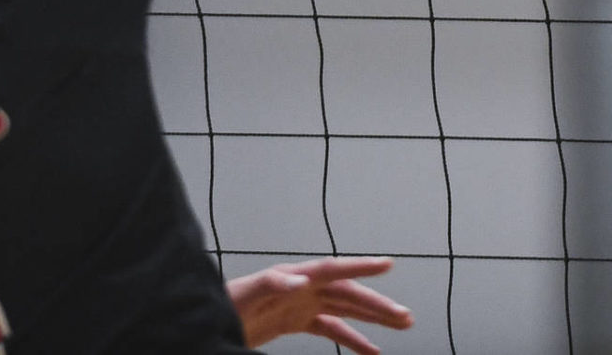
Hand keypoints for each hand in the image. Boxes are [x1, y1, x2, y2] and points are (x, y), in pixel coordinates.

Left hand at [227, 256, 412, 354]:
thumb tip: (302, 279)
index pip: (333, 270)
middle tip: (406, 316)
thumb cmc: (223, 305)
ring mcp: (302, 304)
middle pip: (348, 293)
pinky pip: (332, 329)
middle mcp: (303, 287)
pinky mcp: (297, 321)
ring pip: (346, 309)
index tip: (387, 265)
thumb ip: (272, 283)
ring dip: (374, 318)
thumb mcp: (244, 295)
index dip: (360, 267)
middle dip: (378, 304)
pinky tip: (372, 351)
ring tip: (402, 324)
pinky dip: (353, 339)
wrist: (205, 322)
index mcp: (294, 277)